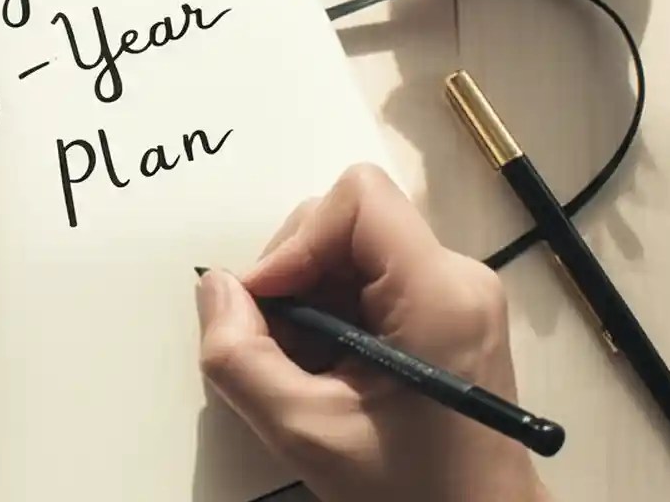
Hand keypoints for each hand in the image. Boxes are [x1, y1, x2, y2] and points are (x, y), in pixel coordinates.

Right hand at [196, 164, 549, 501]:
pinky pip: (363, 280)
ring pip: (347, 252)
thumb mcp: (307, 433)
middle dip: (293, 275)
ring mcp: (452, 291)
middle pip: (346, 222)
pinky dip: (326, 314)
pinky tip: (326, 369)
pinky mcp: (442, 310)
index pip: (358, 198)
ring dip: (304, 300)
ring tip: (303, 368)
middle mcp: (455, 276)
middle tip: (277, 346)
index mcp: (438, 294)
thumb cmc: (411, 490)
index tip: (269, 303)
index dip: (297, 239)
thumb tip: (215, 288)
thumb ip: (242, 359)